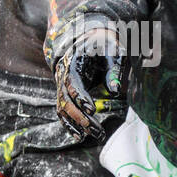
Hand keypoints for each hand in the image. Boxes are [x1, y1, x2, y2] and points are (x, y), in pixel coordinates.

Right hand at [54, 27, 124, 143]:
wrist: (90, 39)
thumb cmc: (104, 46)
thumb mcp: (112, 53)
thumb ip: (113, 71)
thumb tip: (115, 91)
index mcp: (73, 61)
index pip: (72, 82)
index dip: (80, 97)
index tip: (92, 110)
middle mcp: (62, 74)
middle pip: (65, 99)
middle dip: (80, 117)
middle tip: (96, 130)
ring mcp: (61, 85)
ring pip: (62, 109)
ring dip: (76, 124)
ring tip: (94, 135)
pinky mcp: (65, 93)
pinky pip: (62, 111)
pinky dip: (69, 124)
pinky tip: (80, 136)